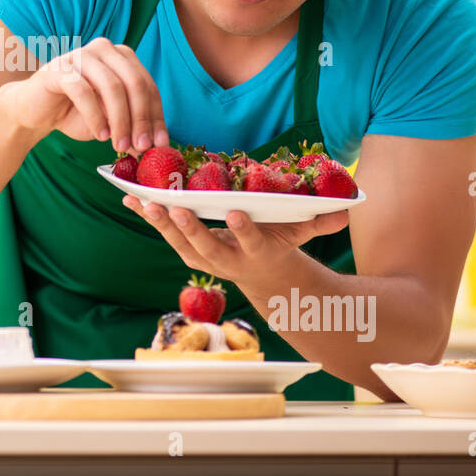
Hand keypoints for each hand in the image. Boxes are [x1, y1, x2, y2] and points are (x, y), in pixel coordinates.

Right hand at [2, 36, 168, 154]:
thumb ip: (132, 128)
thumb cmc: (75, 113)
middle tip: (141, 147)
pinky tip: (100, 135)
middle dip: (141, 118)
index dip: (156, 116)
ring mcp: (80, 55)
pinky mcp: (58, 68)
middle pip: (134, 83)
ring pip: (112, 87)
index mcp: (122, 57)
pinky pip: (83, 92)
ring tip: (119, 145)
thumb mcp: (110, 121)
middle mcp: (104, 49)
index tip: (160, 144)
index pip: (148, 86)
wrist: (34, 110)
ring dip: (120, 120)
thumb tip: (157, 145)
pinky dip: (95, 116)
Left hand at [121, 196, 349, 286]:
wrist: (262, 277)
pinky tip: (129, 198)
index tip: (235, 212)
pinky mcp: (187, 251)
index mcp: (255, 253)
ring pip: (179, 243)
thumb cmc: (281, 245)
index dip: (243, 230)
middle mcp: (225, 260)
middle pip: (205, 247)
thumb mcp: (301, 236)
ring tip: (143, 203)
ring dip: (159, 224)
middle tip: (174, 209)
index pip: (251, 242)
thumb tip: (347, 210)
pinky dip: (147, 217)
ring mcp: (203, 258)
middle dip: (189, 229)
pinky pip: (164, 233)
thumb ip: (319, 222)